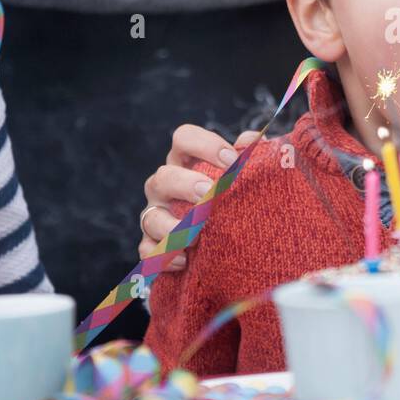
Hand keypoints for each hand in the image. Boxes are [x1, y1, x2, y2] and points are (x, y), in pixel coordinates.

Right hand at [138, 124, 261, 270]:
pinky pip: (148, 251)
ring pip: (151, 217)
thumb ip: (248, 155)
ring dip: (172, 226)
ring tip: (197, 235)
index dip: (204, 145)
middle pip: (163, 176)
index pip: (184, 138)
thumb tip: (251, 140)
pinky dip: (164, 256)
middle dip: (185, 183)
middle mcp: (165, 185)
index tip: (231, 161)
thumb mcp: (241, 175)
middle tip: (208, 193)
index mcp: (186, 161)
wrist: (228, 240)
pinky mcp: (152, 245)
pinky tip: (185, 260)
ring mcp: (156, 215)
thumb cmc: (232, 197)